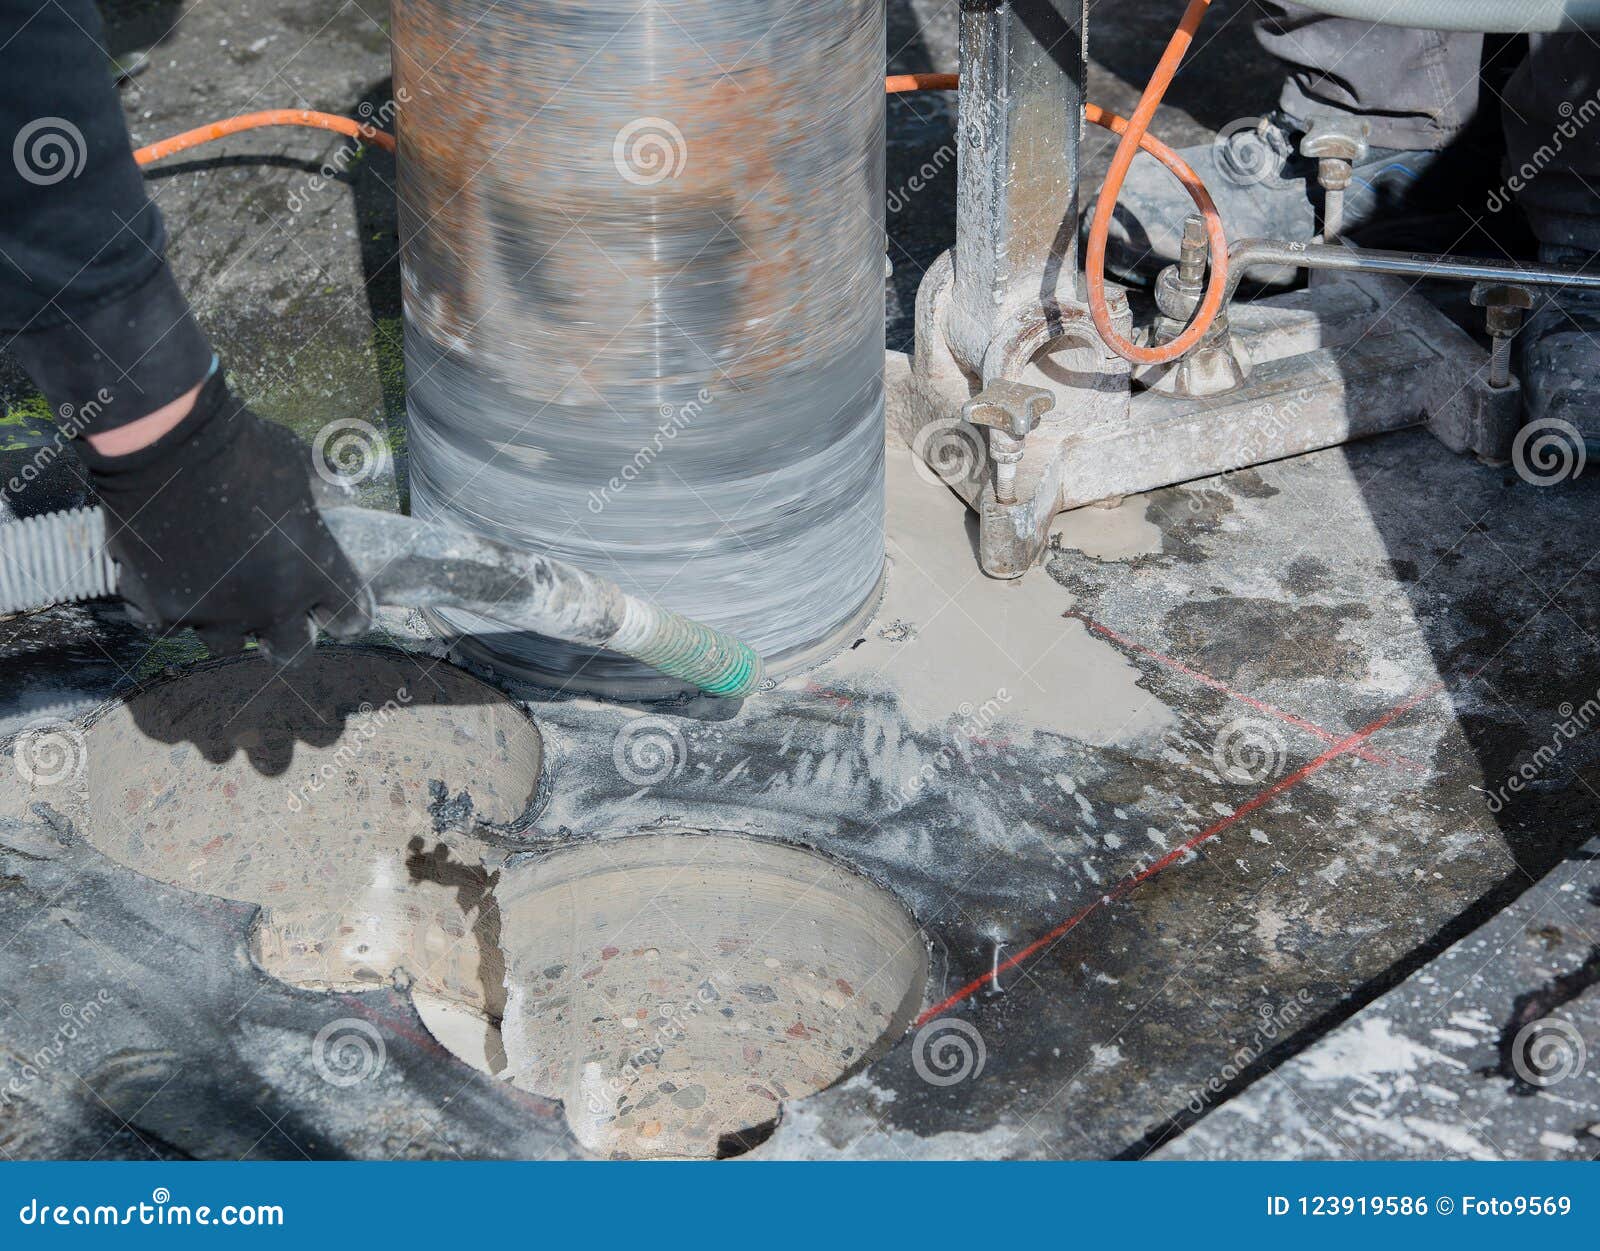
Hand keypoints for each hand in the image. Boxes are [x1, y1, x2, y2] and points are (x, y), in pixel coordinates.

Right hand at [79, 370, 371, 666]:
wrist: (166, 444)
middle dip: (287, 638)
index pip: (349, 618)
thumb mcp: (296, 462)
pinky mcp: (165, 611)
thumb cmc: (241, 447)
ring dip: (227, 622)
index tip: (332, 607)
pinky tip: (168, 583)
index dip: (342, 613)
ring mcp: (216, 614)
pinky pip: (170, 625)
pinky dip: (170, 608)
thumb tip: (342, 481)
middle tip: (275, 615)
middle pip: (291, 653)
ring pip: (226, 643)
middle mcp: (271, 605)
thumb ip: (320, 484)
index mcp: (315, 571)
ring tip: (216, 592)